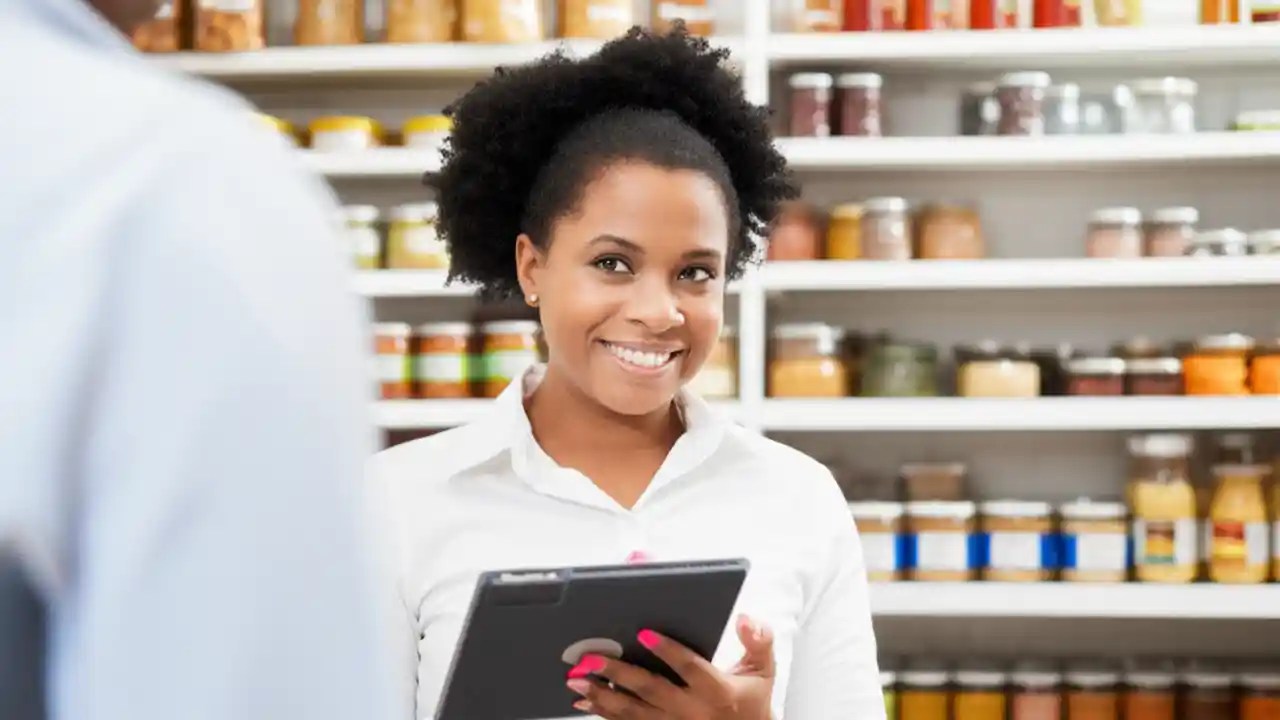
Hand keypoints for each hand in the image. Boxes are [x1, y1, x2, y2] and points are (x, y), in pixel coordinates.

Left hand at [565, 614, 774, 718]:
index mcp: (718, 691)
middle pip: (651, 690)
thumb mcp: (763, 670)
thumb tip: (744, 617)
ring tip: (575, 679)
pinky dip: (604, 713)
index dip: (668, 650)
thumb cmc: (752, 700)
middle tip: (589, 657)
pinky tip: (584, 700)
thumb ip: (758, 640)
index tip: (643, 632)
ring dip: (602, 695)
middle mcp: (692, 712)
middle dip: (618, 672)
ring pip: (633, 713)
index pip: (690, 667)